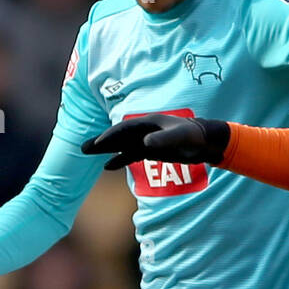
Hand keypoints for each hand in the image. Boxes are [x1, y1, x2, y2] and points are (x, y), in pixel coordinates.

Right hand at [81, 113, 228, 170]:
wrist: (206, 142)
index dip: (111, 136)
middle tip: (82, 148)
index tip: (99, 144)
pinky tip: (108, 166)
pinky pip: (131, 155)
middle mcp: (144, 130)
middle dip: (101, 141)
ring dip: (106, 150)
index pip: (125, 129)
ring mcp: (146, 140)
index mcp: (148, 122)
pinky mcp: (151, 150)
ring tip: (87, 153)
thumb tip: (145, 144)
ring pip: (122, 145)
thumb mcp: (180, 138)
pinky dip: (120, 159)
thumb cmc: (194, 137)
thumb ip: (163, 140)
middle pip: (118, 136)